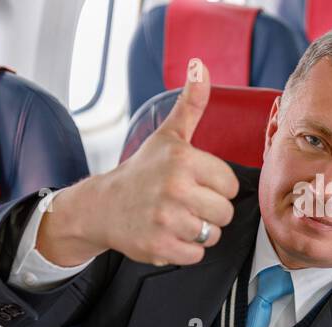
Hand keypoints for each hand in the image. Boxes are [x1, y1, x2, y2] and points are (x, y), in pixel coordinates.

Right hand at [37, 59, 239, 266]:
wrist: (101, 206)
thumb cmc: (141, 171)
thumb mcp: (168, 136)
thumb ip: (192, 104)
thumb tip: (201, 66)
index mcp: (184, 160)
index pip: (229, 185)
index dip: (215, 187)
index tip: (194, 183)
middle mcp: (174, 189)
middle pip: (224, 213)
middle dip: (209, 212)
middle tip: (185, 203)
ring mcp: (165, 219)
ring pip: (211, 235)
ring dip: (197, 231)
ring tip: (175, 218)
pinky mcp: (158, 246)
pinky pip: (195, 255)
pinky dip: (184, 249)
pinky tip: (168, 234)